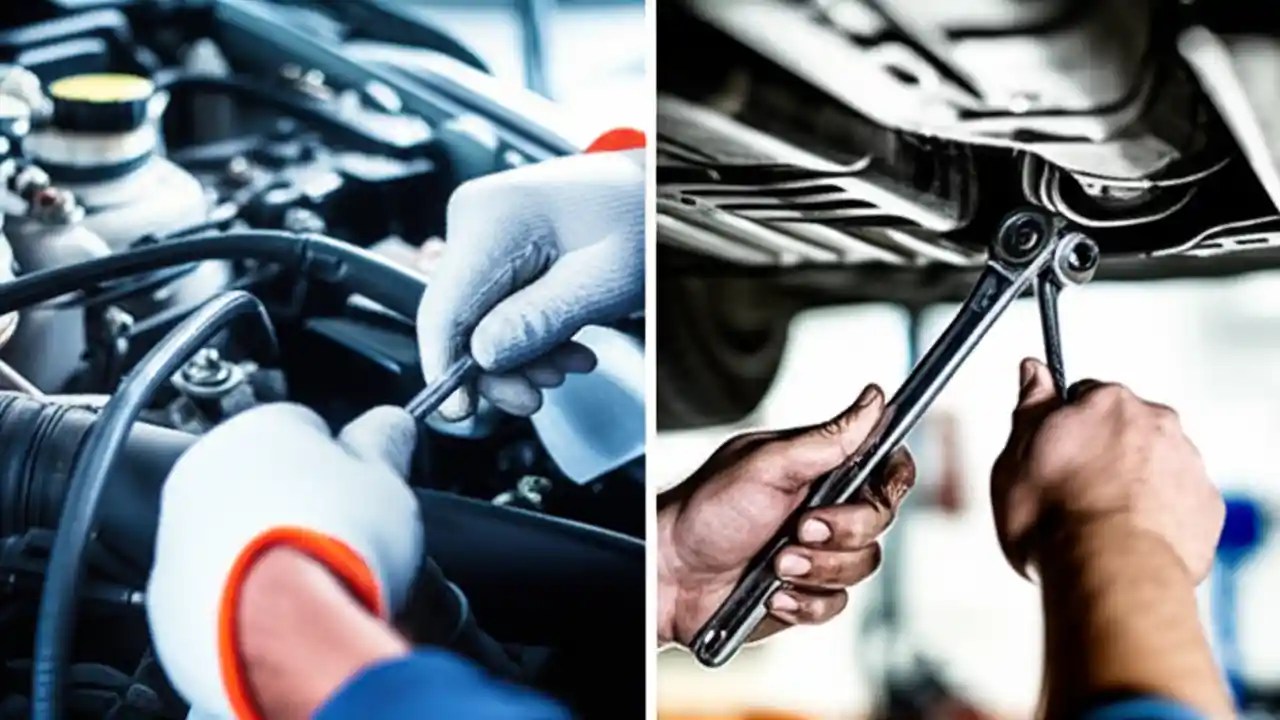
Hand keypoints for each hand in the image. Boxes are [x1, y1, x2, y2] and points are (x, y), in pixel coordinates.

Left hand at [146, 404, 423, 718]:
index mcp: (259, 427)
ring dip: (263, 546)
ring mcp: (178, 530)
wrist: (282, 623)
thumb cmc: (331, 544)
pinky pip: (210, 583)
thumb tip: (387, 424)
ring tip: (312, 578)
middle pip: (261, 479)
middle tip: (339, 535)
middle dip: (296, 502)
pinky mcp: (167, 592)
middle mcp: (204, 469)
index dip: (338, 460)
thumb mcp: (384, 480)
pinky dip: (238, 592)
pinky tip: (277, 608)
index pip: (303, 427)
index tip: (358, 486)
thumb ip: (382, 442)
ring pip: (231, 530)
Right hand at [417, 150, 644, 420]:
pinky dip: (527, 332)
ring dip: (520, 353)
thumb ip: (539, 321)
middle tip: (537, 396)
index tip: (461, 411)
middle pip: (458, 320)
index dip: (445, 369)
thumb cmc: (641, 219)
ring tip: (572, 359)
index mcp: (491, 220)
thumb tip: (484, 358)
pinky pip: (496, 302)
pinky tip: (565, 341)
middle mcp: (474, 220)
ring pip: (478, 318)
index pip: (442, 311)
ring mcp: (483, 230)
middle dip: (498, 367)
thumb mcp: (601, 281)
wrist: (654, 189)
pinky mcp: (498, 244)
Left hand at [657, 385, 915, 646]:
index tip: (873, 489)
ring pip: (862, 567)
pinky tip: (771, 592)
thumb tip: (874, 399)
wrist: (671, 574)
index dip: (892, 479)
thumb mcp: (767, 465)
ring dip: (816, 568)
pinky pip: (835, 605)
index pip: (885, 467)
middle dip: (840, 531)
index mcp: (819, 470)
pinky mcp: (807, 594)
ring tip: (775, 562)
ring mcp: (818, 554)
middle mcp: (824, 509)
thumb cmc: (706, 511)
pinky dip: (802, 601)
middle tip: (800, 528)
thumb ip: (827, 439)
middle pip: (880, 521)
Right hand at [991, 358, 1223, 580]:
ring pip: (1155, 463)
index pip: (1084, 397)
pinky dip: (1159, 513)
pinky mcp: (1207, 507)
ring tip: (1101, 522)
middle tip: (1074, 492)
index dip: (1066, 427)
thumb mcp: (1016, 457)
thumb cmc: (1054, 518)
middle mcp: (1156, 423)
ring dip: (1133, 483)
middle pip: (1126, 428)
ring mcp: (1187, 464)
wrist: (1109, 572)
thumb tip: (1033, 370)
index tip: (1055, 454)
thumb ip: (1031, 407)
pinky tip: (1129, 537)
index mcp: (1107, 403)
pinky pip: (1180, 501)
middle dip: (1104, 452)